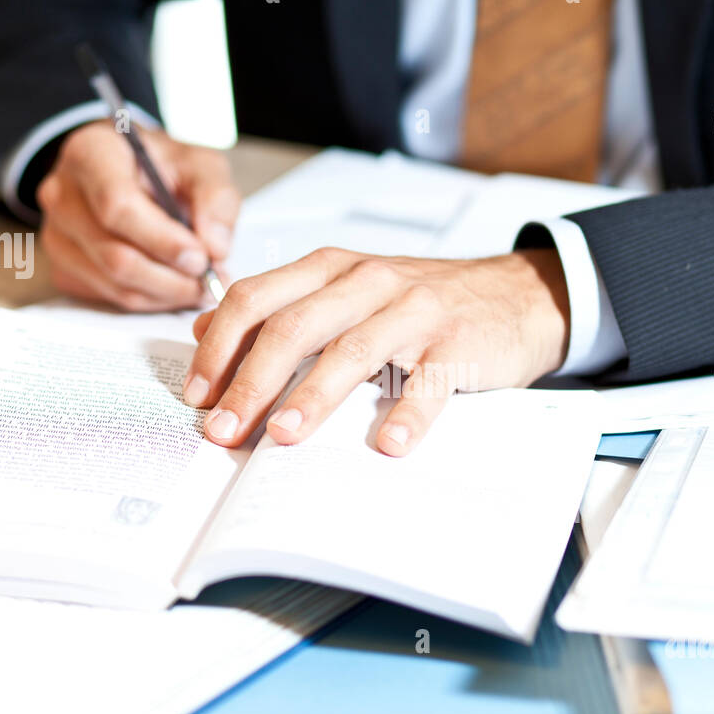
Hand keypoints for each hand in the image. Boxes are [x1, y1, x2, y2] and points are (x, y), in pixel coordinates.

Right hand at [37, 120, 240, 310]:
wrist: (127, 171)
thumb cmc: (163, 166)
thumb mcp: (200, 164)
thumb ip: (215, 199)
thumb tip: (215, 249)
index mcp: (91, 154)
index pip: (117, 207)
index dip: (163, 241)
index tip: (201, 257)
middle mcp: (61, 195)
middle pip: (114, 255)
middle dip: (171, 278)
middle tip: (210, 278)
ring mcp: (56, 234)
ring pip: (113, 283)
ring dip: (165, 294)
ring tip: (200, 284)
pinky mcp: (63, 266)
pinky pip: (109, 297)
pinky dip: (150, 299)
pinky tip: (173, 285)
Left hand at [181, 247, 570, 455]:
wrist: (516, 295)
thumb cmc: (422, 301)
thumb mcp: (346, 290)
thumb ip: (280, 306)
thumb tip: (205, 329)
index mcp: (331, 269)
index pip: (256, 298)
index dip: (219, 347)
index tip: (197, 395)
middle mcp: (368, 282)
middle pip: (294, 327)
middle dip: (250, 382)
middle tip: (224, 430)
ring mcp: (415, 311)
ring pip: (353, 351)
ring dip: (314, 397)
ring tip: (284, 436)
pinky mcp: (458, 343)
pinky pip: (429, 381)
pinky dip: (408, 414)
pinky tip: (389, 444)